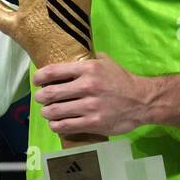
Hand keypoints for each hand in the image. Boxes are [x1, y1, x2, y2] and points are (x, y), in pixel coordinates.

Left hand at [32, 55, 149, 138]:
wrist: (142, 101)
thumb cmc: (121, 80)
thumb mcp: (106, 62)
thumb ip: (87, 58)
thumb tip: (69, 54)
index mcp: (88, 68)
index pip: (53, 72)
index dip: (39, 78)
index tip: (37, 82)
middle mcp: (87, 86)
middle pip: (50, 94)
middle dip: (41, 97)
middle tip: (42, 99)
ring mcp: (90, 106)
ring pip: (54, 111)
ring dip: (47, 113)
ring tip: (48, 112)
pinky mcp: (93, 123)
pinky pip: (65, 126)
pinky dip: (56, 125)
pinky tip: (57, 123)